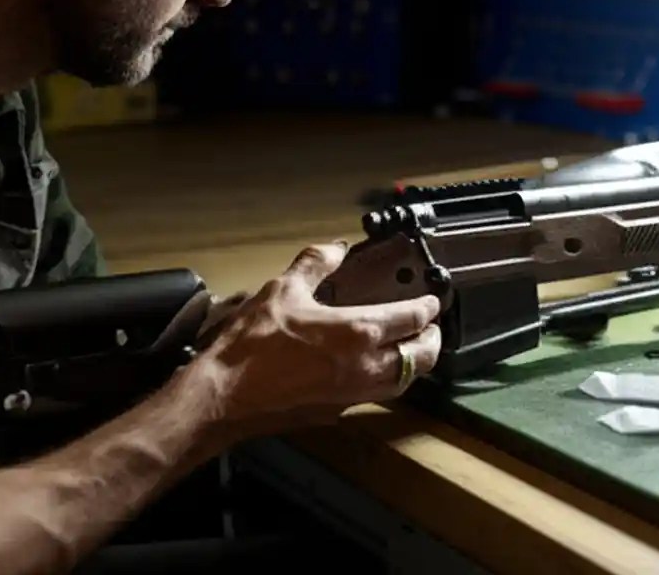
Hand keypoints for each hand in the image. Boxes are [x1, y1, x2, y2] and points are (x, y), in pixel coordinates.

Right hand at [192, 240, 441, 436]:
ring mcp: (356, 393)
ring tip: (412, 347)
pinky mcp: (340, 410)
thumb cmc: (252, 343)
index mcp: (359, 331)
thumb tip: (336, 248)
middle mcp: (368, 365)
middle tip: (431, 325)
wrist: (225, 396)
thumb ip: (315, 264)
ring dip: (416, 364)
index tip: (434, 300)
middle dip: (433, 339)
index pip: (412, 318)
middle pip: (422, 356)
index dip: (428, 307)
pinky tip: (377, 369)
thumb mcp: (283, 289)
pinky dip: (391, 380)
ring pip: (405, 381)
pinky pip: (380, 394)